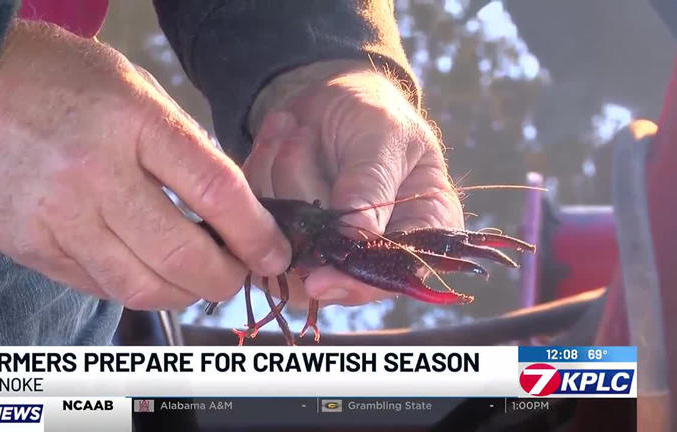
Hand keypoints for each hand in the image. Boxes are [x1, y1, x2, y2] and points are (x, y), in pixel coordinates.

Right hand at [0, 20, 290, 309]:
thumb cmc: (63, 83)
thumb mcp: (136, 91)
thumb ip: (184, 147)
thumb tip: (233, 208)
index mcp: (133, 121)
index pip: (214, 191)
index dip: (256, 233)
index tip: (274, 251)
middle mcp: (94, 173)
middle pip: (182, 256)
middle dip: (226, 277)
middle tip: (238, 273)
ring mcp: (57, 216)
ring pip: (140, 286)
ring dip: (184, 294)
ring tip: (198, 281)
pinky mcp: (29, 245)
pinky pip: (98, 287)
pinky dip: (135, 287)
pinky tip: (147, 271)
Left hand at [245, 60, 462, 305]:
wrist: (331, 94)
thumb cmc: (374, 111)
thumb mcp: (383, 135)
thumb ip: (371, 185)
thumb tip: (357, 236)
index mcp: (420, 228)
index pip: (391, 276)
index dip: (353, 283)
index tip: (318, 276)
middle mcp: (372, 249)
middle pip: (327, 266)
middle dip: (304, 200)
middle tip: (301, 137)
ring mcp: (324, 247)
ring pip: (284, 242)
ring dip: (280, 175)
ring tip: (294, 130)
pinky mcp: (285, 234)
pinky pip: (256, 221)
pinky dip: (259, 174)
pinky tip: (278, 139)